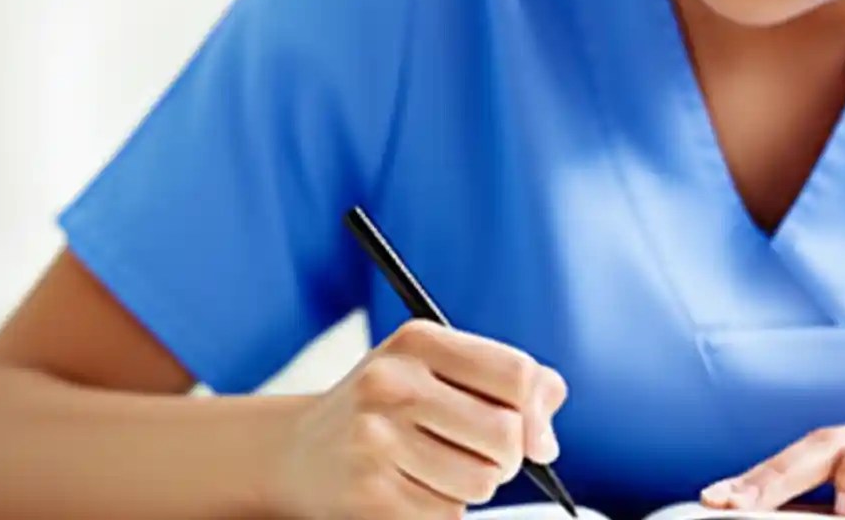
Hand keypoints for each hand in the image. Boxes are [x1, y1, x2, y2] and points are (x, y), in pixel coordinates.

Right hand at [273, 320, 567, 518]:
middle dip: (508, 457)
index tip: (536, 438)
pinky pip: (448, 515)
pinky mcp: (368, 495)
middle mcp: (392, 384)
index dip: (538, 414)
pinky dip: (442, 510)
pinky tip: (412, 489)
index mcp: (418, 342)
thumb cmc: (388, 408)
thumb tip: (546, 439)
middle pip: (506, 435)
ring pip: (481, 482)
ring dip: (473, 486)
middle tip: (484, 456)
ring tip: (438, 469)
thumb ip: (508, 385)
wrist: (298, 451)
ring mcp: (375, 440)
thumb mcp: (439, 371)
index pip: (516, 375)